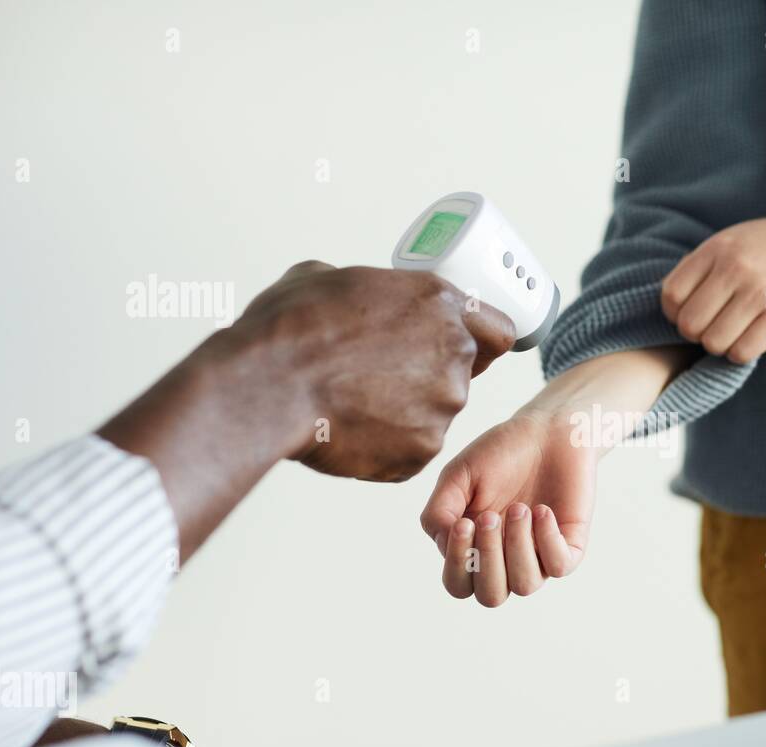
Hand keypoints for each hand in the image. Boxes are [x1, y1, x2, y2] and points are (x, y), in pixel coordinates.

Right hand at [228, 261, 515, 481]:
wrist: (268, 386)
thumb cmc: (290, 327)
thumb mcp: (325, 277)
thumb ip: (364, 289)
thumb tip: (352, 296)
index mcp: (439, 304)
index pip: (497, 330)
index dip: (480, 342)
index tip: (464, 350)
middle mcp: (454, 355)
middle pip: (460, 375)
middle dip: (426, 378)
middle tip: (377, 378)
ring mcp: (442, 407)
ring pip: (433, 415)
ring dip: (404, 413)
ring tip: (352, 403)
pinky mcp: (422, 451)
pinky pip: (410, 451)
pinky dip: (385, 446)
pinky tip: (348, 430)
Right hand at [420, 346, 688, 606]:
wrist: (549, 432)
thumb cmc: (499, 454)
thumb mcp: (458, 475)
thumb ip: (438, 510)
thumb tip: (443, 541)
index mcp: (472, 549)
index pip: (458, 584)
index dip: (458, 563)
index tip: (465, 522)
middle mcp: (504, 560)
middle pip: (490, 597)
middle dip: (489, 558)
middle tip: (491, 515)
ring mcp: (537, 557)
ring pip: (524, 585)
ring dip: (518, 546)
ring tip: (521, 508)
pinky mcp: (568, 548)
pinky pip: (558, 567)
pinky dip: (547, 539)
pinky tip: (542, 510)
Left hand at [660, 194, 765, 363]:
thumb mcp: (743, 236)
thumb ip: (708, 263)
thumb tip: (675, 299)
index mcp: (720, 247)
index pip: (670, 295)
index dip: (677, 312)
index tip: (696, 313)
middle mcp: (734, 269)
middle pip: (688, 324)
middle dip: (699, 333)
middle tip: (720, 326)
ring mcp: (758, 294)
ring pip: (712, 343)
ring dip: (722, 345)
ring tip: (740, 332)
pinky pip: (741, 352)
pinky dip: (743, 353)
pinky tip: (756, 339)